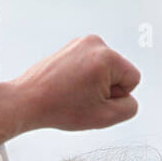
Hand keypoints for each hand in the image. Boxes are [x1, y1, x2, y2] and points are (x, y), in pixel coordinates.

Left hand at [7, 34, 140, 132]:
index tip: (95, 101)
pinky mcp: (72, 46)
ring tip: (73, 93)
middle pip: (119, 72)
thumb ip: (129, 108)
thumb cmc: (60, 108)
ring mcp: (82, 42)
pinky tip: (69, 86)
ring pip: (105, 69)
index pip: (133, 79)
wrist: (28, 100)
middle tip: (82, 99)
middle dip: (105, 88)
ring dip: (94, 84)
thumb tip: (128, 97)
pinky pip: (91, 65)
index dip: (118, 97)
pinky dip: (83, 77)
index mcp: (106, 57)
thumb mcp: (105, 117)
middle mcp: (95, 43)